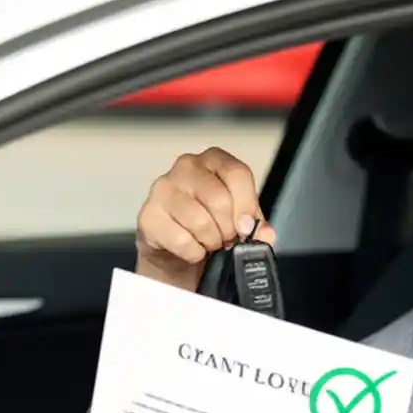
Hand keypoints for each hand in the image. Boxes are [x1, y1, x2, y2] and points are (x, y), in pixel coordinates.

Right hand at [135, 147, 276, 290]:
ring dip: (210, 241)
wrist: (177, 252)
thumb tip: (264, 232)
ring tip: (209, 243)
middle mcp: (188, 167)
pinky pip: (180, 239)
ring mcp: (164, 188)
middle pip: (218, 198)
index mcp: (214, 161)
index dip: (246, 205)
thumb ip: (256, 225)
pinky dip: (193, 252)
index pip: (237, 173)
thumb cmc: (210, 227)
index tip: (246, 227)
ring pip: (199, 219)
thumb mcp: (239, 222)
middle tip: (226, 239)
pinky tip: (192, 250)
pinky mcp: (148, 215)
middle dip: (227, 228)